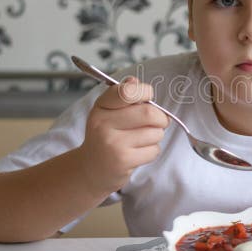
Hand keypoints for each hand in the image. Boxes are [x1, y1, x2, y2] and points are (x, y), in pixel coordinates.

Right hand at [77, 76, 168, 193]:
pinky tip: (139, 152)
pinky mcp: (122, 161)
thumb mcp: (108, 112)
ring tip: (143, 139)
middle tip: (158, 122)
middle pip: (149, 113)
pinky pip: (153, 150)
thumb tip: (135, 80)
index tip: (148, 99)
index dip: (145, 92)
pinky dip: (152, 151)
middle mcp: (103, 123)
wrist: (90, 169)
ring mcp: (112, 143)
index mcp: (101, 107)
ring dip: (156, 136)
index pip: (128, 91)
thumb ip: (123, 96)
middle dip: (161, 118)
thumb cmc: (106, 136)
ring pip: (154, 133)